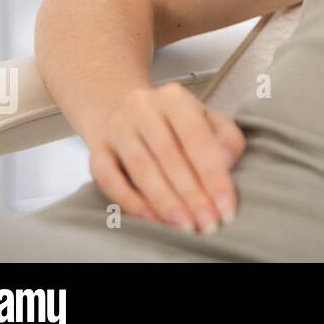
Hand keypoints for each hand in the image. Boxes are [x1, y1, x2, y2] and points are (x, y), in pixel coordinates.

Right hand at [83, 82, 245, 233]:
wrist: (119, 109)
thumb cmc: (172, 122)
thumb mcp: (204, 118)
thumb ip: (225, 136)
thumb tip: (227, 161)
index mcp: (175, 98)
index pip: (198, 138)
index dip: (213, 174)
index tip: (225, 205)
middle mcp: (143, 108)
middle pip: (170, 155)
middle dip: (192, 194)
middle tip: (207, 222)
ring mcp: (117, 128)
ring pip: (141, 168)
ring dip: (165, 201)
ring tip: (184, 225)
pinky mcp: (96, 150)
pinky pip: (110, 179)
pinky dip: (131, 201)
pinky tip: (152, 218)